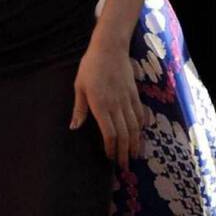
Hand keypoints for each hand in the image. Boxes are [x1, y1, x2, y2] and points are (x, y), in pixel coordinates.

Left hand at [70, 38, 145, 171]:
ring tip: (136, 156)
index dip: (112, 148)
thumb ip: (79, 109)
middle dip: (125, 152)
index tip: (110, 158)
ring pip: (135, 127)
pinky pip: (140, 114)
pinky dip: (142, 127)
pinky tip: (142, 135)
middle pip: (125, 134)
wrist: (110, 48)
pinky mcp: (135, 94)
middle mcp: (117, 105)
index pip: (110, 133)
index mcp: (101, 105)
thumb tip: (74, 127)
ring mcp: (128, 100)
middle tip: (125, 167)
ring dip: (136, 143)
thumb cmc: (90, 67)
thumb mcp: (79, 87)